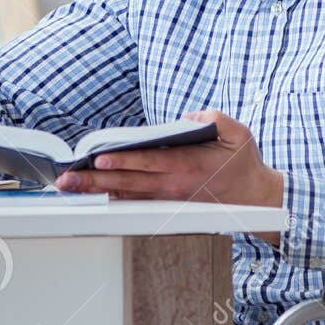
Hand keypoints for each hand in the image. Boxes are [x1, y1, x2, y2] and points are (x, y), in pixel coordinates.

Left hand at [56, 109, 284, 239]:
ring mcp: (168, 199)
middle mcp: (174, 186)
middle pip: (128, 184)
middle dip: (95, 181)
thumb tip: (186, 118)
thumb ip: (211, 119)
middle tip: (68, 180)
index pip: (149, 163)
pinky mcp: (167, 206)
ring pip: (126, 196)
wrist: (256, 200)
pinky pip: (135, 203)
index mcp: (189, 166)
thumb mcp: (236, 133)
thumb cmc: (244, 164)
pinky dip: (112, 198)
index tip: (100, 160)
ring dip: (97, 192)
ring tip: (71, 188)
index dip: (123, 162)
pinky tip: (93, 194)